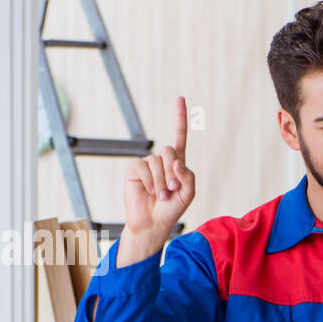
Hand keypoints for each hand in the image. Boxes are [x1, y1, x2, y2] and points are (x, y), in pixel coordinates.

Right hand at [118, 95, 195, 265]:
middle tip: (171, 190)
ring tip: (160, 195)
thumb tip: (176, 162)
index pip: (179, 137)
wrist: (153, 223)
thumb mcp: (188, 193)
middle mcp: (161, 160)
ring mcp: (147, 164)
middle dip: (172, 173)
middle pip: (169, 151)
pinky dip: (149, 181)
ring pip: (157, 161)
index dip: (180, 118)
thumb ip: (188, 175)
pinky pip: (143, 167)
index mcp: (176, 163)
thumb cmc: (171, 209)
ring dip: (161, 181)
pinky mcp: (134, 169)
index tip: (180, 98)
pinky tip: (149, 192)